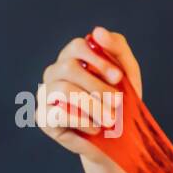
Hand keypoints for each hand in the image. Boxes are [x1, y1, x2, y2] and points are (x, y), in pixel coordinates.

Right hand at [34, 26, 142, 164]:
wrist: (119, 141)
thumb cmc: (122, 103)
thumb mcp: (128, 74)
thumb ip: (117, 48)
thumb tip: (97, 31)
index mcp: (72, 58)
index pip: (77, 47)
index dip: (98, 61)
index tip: (119, 78)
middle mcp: (54, 73)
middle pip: (68, 68)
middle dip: (98, 87)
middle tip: (117, 103)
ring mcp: (46, 95)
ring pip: (64, 91)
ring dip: (93, 105)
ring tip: (110, 119)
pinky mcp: (44, 118)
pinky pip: (59, 113)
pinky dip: (83, 121)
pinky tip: (96, 129)